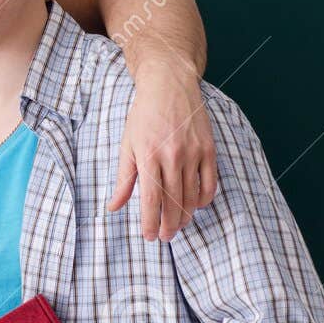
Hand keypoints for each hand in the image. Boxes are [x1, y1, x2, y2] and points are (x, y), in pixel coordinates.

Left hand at [107, 60, 218, 241]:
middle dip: (169, 225)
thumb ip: (124, 178)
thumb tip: (114, 207)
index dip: (151, 221)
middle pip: (173, 201)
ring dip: (185, 216)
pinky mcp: (209, 149)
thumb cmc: (143, 116)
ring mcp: (193, 152)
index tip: (149, 236)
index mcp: (148, 156)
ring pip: (192, 195)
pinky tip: (196, 206)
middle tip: (164, 237)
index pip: (151, 199)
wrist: (169, 85)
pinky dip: (204, 198)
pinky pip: (210, 182)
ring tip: (178, 226)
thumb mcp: (127, 144)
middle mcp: (172, 156)